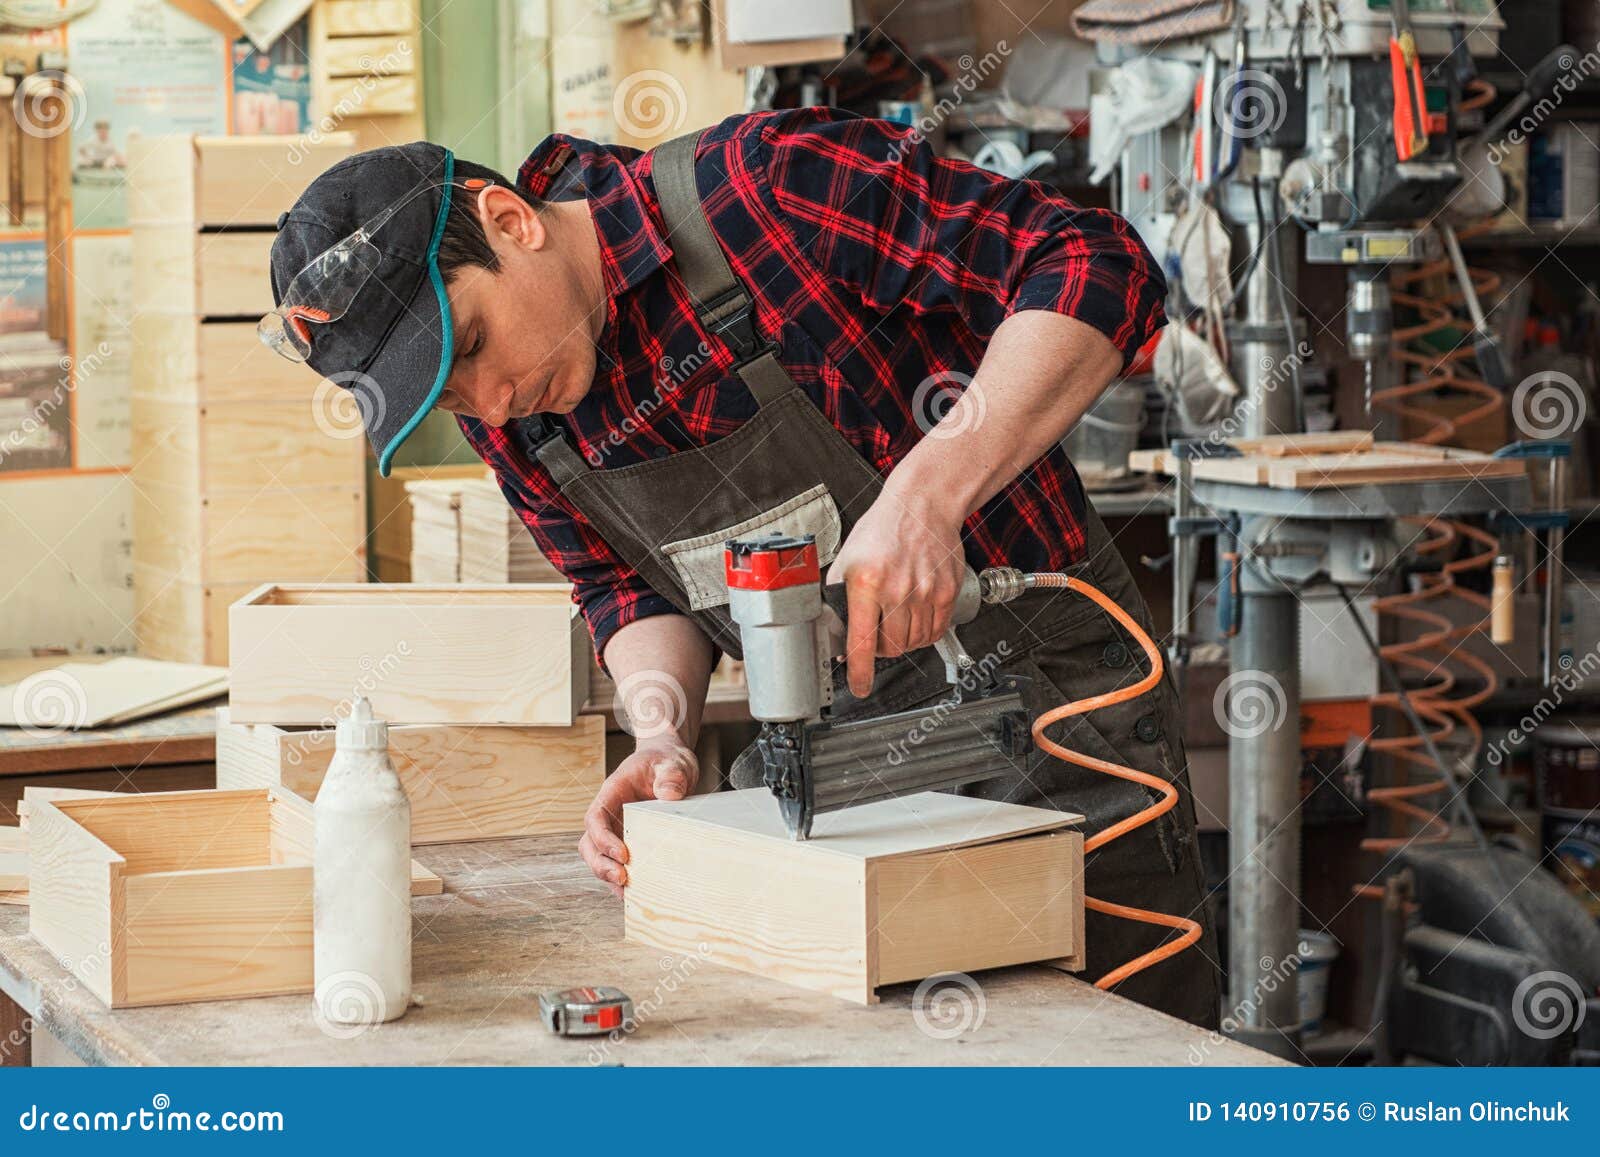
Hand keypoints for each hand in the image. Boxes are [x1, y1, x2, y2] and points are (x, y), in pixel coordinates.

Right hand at [580, 738, 697, 896]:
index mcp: (612, 793)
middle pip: (590, 844)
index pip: (595, 818)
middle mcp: (609, 815)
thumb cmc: (666, 761)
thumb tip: (668, 794)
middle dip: (601, 865)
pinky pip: (618, 864)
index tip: (622, 854)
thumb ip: (671, 775)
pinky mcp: (630, 842)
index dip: (603, 839)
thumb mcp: (673, 762)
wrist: (670, 764)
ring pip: (599, 858)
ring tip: (627, 894)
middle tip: (622, 878)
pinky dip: (623, 880)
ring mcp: (617, 830)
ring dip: (608, 877)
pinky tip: (636, 894)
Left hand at [827, 486, 966, 697]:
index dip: (860, 672)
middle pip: (890, 648)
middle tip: (874, 636)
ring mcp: (926, 592)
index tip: (859, 686)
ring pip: (913, 643)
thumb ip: (838, 595)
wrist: (922, 505)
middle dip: (879, 650)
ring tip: (895, 621)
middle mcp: (897, 589)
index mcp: (866, 582)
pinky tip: (914, 619)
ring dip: (902, 642)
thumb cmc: (882, 529)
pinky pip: (935, 631)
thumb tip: (833, 630)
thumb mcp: (847, 558)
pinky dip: (923, 634)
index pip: (861, 641)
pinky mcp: (947, 592)